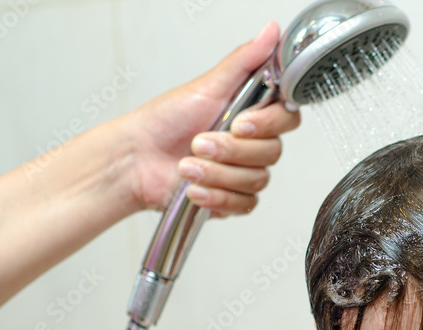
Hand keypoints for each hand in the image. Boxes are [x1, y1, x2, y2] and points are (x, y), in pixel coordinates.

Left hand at [125, 22, 300, 215]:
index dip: (267, 124)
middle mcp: (253, 144)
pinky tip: (194, 188)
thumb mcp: (207, 85)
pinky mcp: (234, 199)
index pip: (287, 119)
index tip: (238, 123)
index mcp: (253, 114)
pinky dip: (216, 196)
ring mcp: (244, 173)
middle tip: (198, 142)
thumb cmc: (165, 120)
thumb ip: (244, 61)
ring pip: (256, 180)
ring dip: (217, 174)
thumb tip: (271, 32)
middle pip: (272, 153)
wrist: (135, 159)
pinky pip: (244, 204)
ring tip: (186, 166)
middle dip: (230, 151)